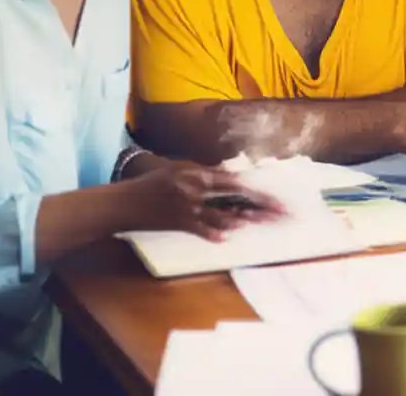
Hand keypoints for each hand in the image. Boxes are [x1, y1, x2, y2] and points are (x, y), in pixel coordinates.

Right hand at [127, 160, 284, 241]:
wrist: (122, 202)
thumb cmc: (152, 184)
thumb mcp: (179, 170)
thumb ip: (206, 173)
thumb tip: (233, 176)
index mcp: (198, 173)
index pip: (235, 181)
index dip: (258, 190)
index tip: (278, 197)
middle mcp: (195, 188)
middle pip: (235, 198)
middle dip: (262, 206)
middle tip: (283, 214)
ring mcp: (186, 206)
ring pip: (221, 214)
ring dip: (245, 220)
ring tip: (265, 224)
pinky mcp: (177, 223)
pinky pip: (200, 229)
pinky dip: (215, 233)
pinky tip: (231, 236)